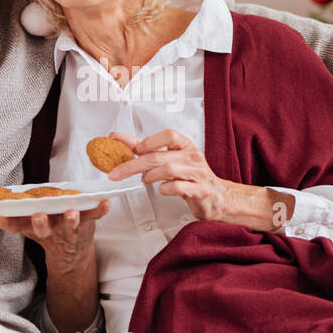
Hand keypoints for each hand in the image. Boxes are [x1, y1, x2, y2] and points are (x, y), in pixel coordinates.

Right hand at [0, 201, 110, 264]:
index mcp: (32, 228)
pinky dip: (101, 210)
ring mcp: (68, 229)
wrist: (71, 255)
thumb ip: (0, 217)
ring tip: (72, 211)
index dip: (3, 221)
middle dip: (40, 222)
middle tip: (38, 215)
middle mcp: (50, 230)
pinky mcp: (86, 225)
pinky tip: (107, 202)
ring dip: (71, 219)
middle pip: (43, 228)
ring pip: (69, 225)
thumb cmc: (44, 231)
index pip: (15, 226)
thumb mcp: (22, 227)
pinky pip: (95, 217)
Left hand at [106, 130, 286, 230]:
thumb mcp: (169, 159)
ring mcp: (198, 173)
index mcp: (185, 146)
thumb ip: (144, 149)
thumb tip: (117, 138)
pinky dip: (166, 188)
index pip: (169, 135)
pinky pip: (180, 187)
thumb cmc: (190, 176)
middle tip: (116, 173)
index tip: (134, 150)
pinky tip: (161, 189)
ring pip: (169, 170)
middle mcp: (192, 157)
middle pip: (159, 157)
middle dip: (133, 165)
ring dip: (150, 176)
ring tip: (145, 180)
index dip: (149, 141)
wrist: (216, 197)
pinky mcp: (200, 191)